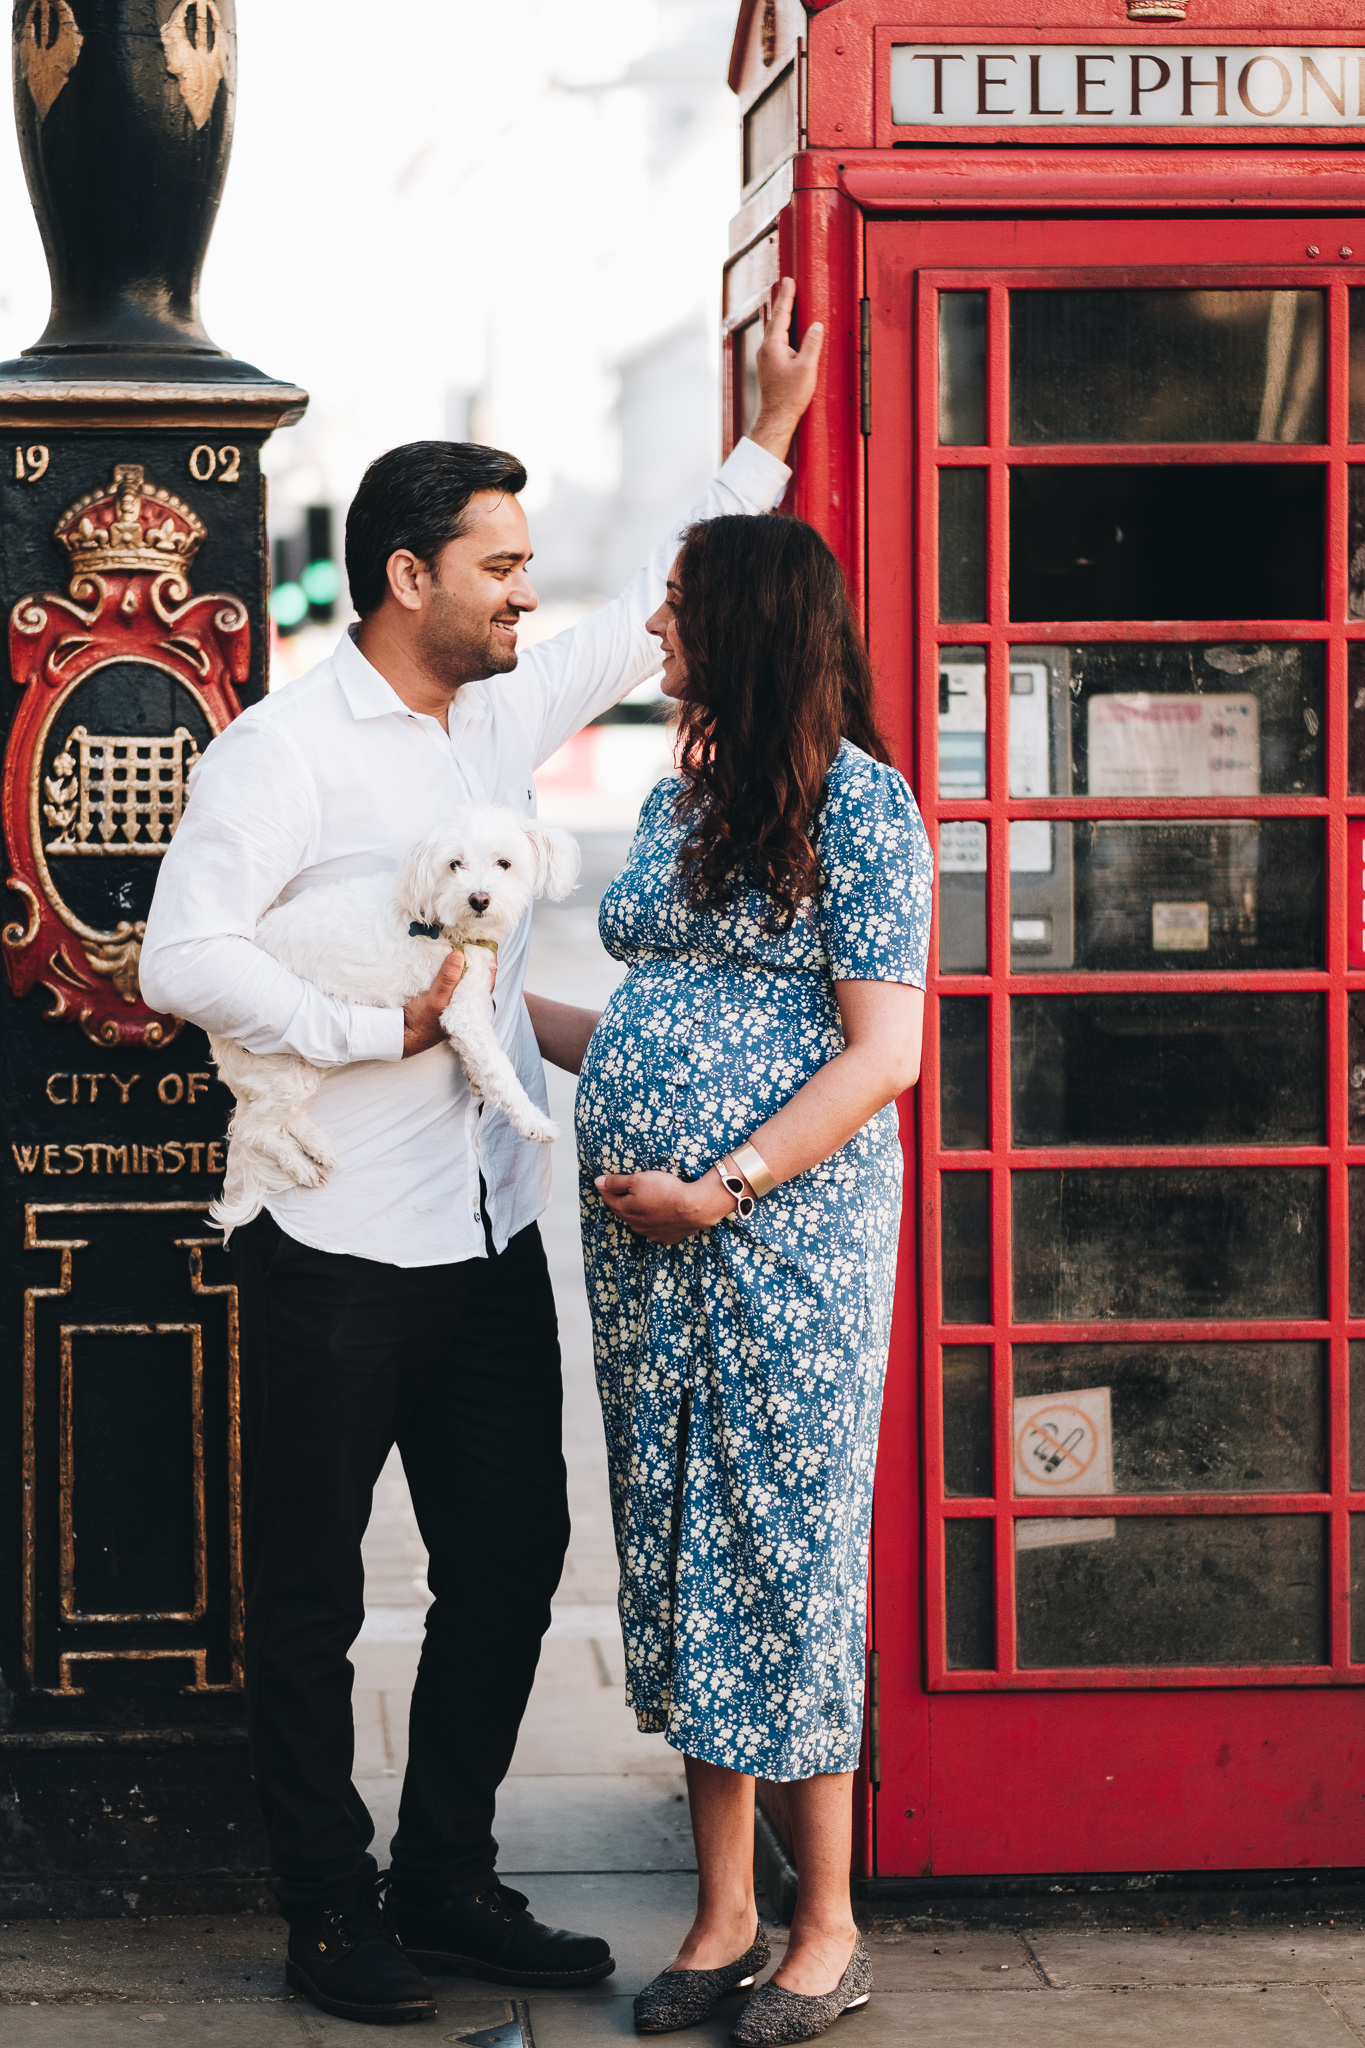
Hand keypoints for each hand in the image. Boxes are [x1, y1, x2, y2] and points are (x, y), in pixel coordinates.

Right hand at [402, 948, 481, 1057]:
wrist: (405, 1034)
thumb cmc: (423, 1022)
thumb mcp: (436, 999)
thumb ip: (448, 979)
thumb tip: (459, 955)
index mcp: (472, 1002)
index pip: (487, 977)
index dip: (487, 959)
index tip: (484, 942)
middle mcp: (466, 999)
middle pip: (477, 974)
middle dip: (474, 956)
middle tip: (470, 938)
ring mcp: (455, 997)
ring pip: (464, 975)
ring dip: (462, 960)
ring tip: (460, 942)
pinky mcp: (443, 995)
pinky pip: (451, 977)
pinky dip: (450, 967)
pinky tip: (446, 957)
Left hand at [595, 1167, 735, 1244]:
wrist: (694, 1207)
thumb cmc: (665, 1191)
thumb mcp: (637, 1179)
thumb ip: (616, 1182)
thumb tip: (598, 1182)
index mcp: (626, 1210)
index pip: (610, 1199)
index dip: (606, 1189)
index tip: (603, 1182)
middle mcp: (636, 1225)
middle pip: (623, 1211)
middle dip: (619, 1201)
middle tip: (618, 1191)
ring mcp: (652, 1233)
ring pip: (639, 1222)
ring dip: (637, 1213)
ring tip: (640, 1203)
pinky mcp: (667, 1237)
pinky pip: (656, 1230)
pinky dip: (654, 1222)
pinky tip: (659, 1216)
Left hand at [748, 277, 823, 462]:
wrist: (776, 417)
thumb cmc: (790, 396)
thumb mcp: (807, 368)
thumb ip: (812, 344)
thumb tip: (816, 326)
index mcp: (773, 346)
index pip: (781, 315)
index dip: (787, 297)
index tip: (789, 281)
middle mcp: (765, 350)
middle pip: (775, 319)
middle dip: (783, 302)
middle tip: (787, 285)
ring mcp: (765, 358)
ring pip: (774, 330)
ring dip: (781, 315)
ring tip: (786, 302)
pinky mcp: (768, 366)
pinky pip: (775, 340)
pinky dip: (781, 329)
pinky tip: (784, 330)